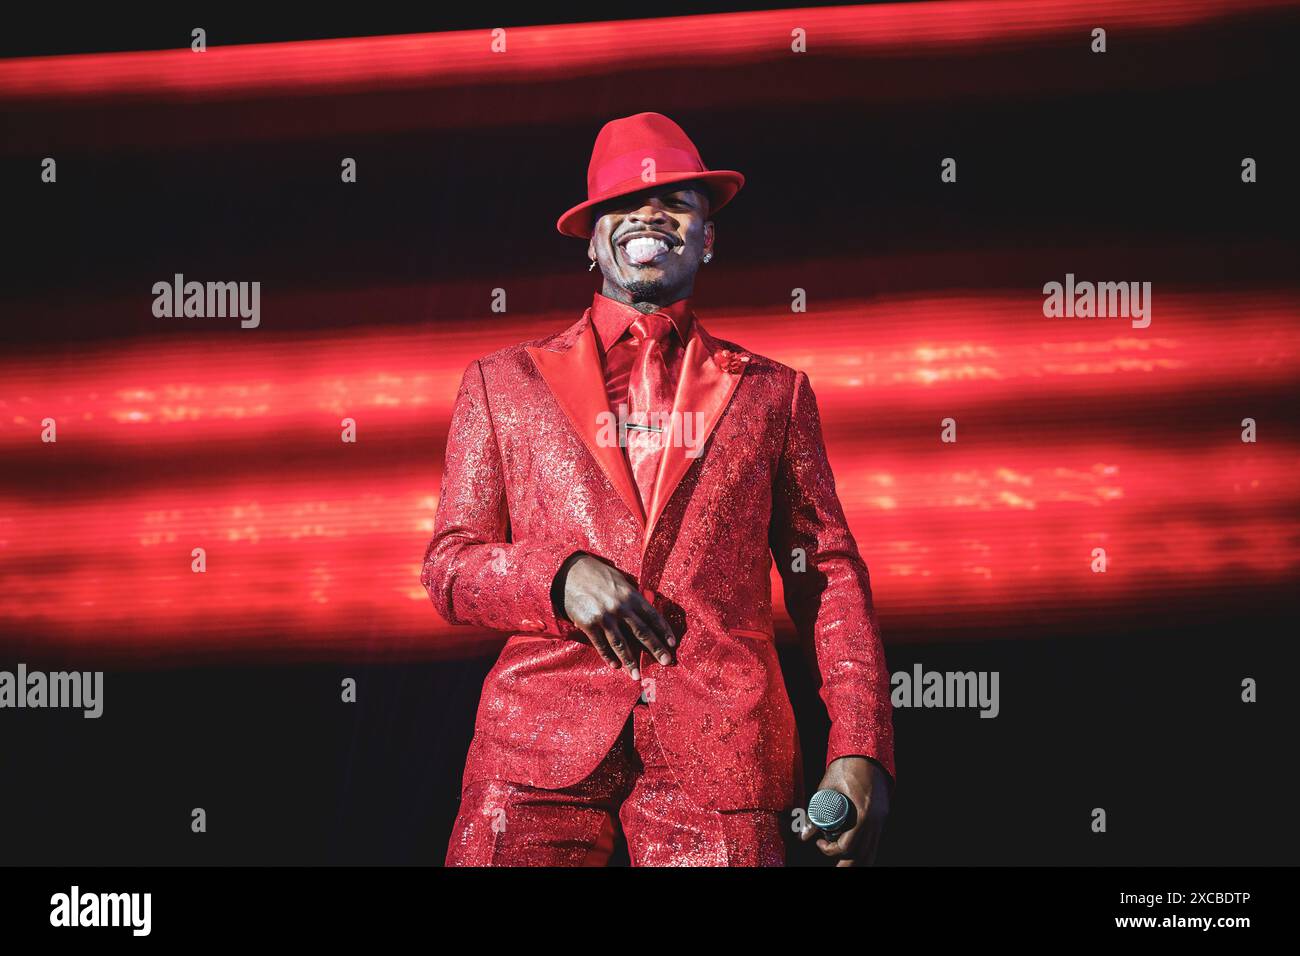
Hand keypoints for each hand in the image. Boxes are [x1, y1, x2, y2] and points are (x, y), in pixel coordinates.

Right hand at [557, 554, 675, 679]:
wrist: (570, 572)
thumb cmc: (598, 575)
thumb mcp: (620, 581)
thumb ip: (633, 596)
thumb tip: (646, 610)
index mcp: (631, 595)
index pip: (653, 616)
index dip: (664, 631)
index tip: (672, 644)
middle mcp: (620, 607)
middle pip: (642, 632)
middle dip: (656, 648)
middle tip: (666, 662)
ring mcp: (604, 617)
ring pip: (621, 643)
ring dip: (630, 661)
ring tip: (636, 675)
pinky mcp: (588, 623)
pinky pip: (601, 644)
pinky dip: (608, 656)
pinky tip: (615, 666)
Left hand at [799, 756, 890, 865]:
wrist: (867, 752)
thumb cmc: (846, 766)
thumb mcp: (827, 787)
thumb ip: (815, 812)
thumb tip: (802, 835)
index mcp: (864, 813)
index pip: (848, 846)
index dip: (830, 850)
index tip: (819, 843)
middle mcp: (876, 820)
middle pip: (863, 855)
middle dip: (845, 864)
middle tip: (830, 859)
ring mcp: (882, 820)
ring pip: (872, 852)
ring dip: (857, 860)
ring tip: (841, 861)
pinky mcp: (883, 817)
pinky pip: (875, 842)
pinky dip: (864, 850)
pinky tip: (853, 852)